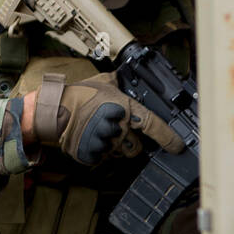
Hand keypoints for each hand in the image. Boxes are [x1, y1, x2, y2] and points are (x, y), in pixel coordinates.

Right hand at [33, 72, 182, 164]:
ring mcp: (107, 144)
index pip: (155, 126)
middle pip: (137, 148)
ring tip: (101, 133)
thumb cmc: (79, 95)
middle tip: (117, 132)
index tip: (177, 146)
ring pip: (121, 154)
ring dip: (115, 148)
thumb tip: (125, 75)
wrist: (55, 110)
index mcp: (126, 110)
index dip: (169, 138)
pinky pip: (103, 159)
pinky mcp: (93, 155)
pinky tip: (92, 139)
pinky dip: (99, 152)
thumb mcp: (103, 82)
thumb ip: (119, 82)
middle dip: (131, 143)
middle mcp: (120, 129)